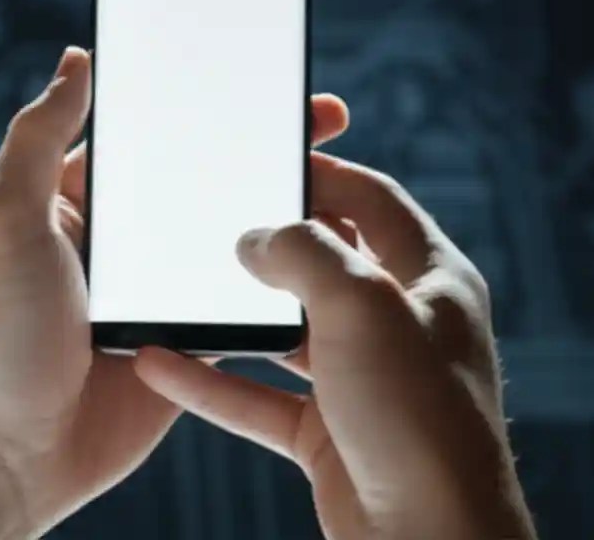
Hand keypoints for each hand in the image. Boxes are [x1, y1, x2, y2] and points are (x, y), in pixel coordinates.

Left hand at [0, 47, 349, 537]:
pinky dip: (274, 278)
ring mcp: (153, 294)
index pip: (144, 136)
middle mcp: (117, 243)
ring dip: (273, 209)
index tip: (251, 75)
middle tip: (320, 118)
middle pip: (197, 181)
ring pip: (225, 238)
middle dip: (254, 148)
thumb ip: (39, 140)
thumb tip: (77, 61)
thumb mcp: (8, 220)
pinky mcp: (184, 342)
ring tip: (334, 178)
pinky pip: (236, 300)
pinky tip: (318, 252)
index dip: (196, 102)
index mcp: (74, 203)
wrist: (16, 452)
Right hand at [133, 154, 536, 539]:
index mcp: (432, 281)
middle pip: (329, 263)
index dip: (323, 173)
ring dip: (233, 316)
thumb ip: (304, 253)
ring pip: (288, 333)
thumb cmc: (418, 420)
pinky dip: (213, 383)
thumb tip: (255, 237)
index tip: (265, 158)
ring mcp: (365, 383)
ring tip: (179, 290)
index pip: (375, 200)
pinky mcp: (330, 435)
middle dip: (272, 243)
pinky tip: (161, 366)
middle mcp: (402, 327)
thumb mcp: (363, 307)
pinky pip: (260, 397)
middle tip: (216, 219)